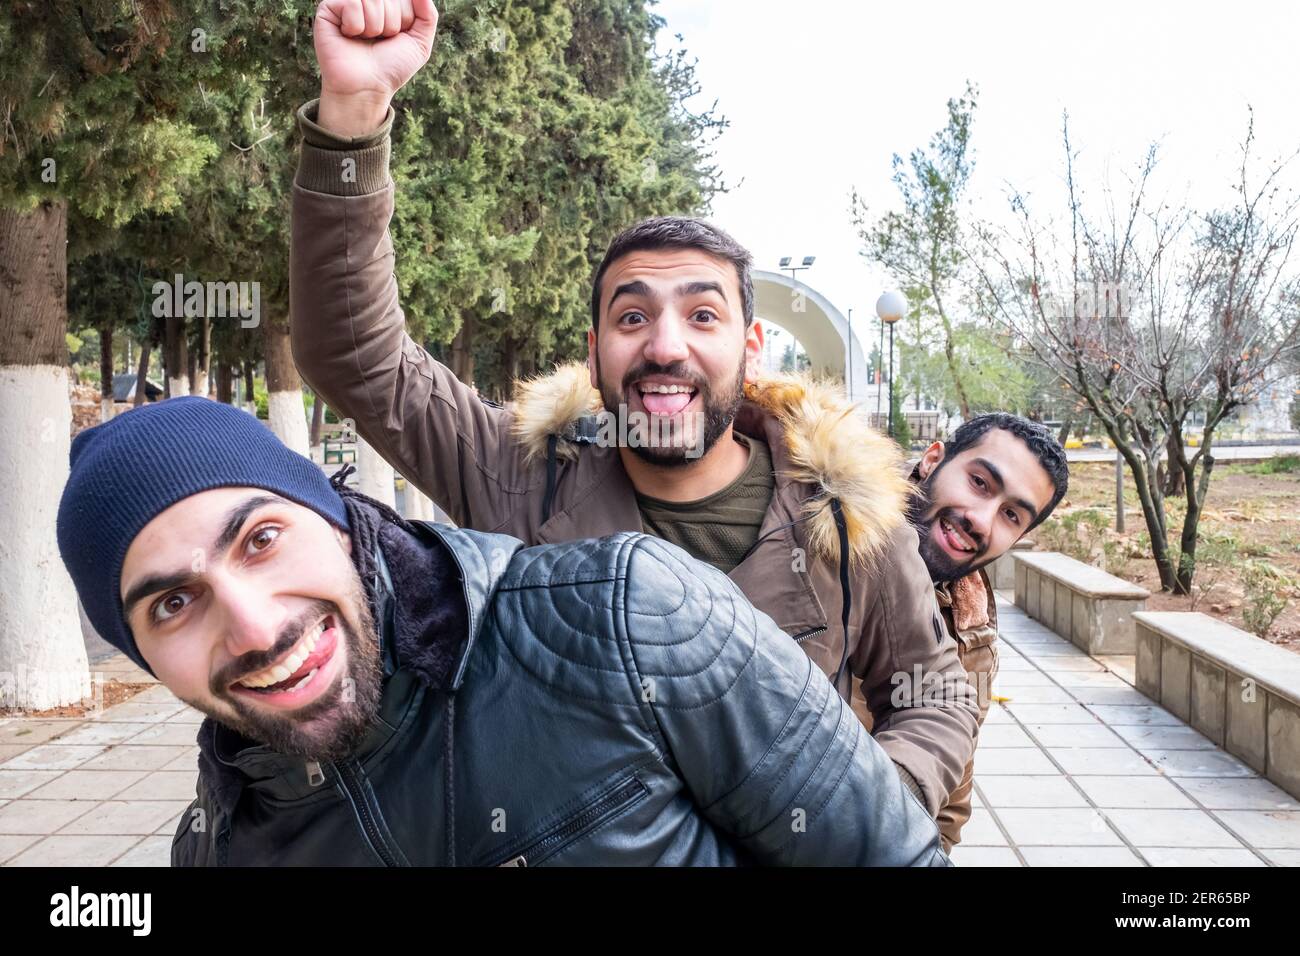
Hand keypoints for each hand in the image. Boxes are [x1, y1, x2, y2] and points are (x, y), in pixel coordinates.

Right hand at [314, 0, 437, 136]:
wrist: (366, 88)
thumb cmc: (390, 67)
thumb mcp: (419, 43)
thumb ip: (427, 15)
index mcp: (387, 5)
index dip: (405, 20)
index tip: (395, 37)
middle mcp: (366, 1)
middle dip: (390, 24)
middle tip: (378, 40)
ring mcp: (346, 3)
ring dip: (374, 27)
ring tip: (364, 39)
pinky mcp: (328, 8)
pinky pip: (352, 3)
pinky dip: (355, 25)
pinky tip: (349, 35)